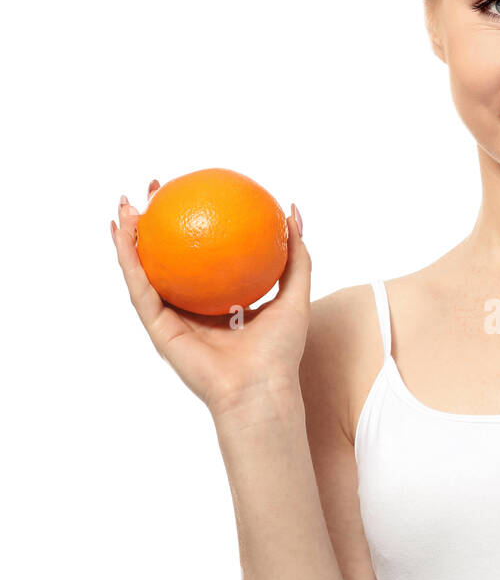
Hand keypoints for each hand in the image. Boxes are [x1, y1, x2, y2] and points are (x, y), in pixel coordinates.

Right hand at [110, 181, 311, 417]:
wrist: (261, 389)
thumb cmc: (281, 350)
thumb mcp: (295, 293)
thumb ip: (295, 255)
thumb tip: (292, 211)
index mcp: (218, 301)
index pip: (200, 255)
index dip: (191, 224)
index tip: (189, 191)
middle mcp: (190, 308)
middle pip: (166, 258)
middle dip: (153, 224)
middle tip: (152, 190)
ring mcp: (171, 319)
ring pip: (143, 271)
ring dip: (129, 237)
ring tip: (125, 205)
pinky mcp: (159, 329)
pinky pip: (140, 289)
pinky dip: (128, 261)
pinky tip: (123, 235)